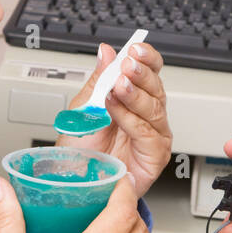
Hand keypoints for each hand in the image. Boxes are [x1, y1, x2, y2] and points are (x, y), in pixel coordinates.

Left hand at [56, 41, 171, 197]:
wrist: (75, 184)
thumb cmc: (81, 151)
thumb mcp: (84, 108)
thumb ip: (99, 79)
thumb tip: (106, 51)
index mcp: (132, 98)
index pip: (149, 71)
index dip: (146, 58)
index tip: (135, 48)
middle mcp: (146, 114)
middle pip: (156, 87)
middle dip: (141, 73)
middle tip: (127, 66)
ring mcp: (152, 134)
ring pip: (154, 107)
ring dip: (135, 95)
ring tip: (118, 88)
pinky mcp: (155, 154)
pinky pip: (149, 133)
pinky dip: (132, 120)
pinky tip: (116, 112)